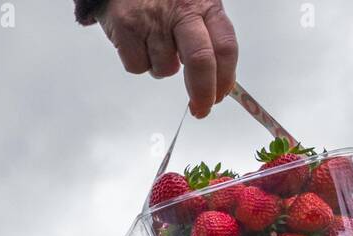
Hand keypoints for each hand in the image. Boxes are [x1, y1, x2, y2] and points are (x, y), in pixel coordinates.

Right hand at [96, 0, 238, 118]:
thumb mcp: (191, 3)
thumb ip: (204, 33)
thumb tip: (214, 76)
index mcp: (203, 4)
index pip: (225, 45)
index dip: (226, 77)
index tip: (221, 95)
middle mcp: (180, 12)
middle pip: (200, 61)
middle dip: (202, 92)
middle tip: (200, 108)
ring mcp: (153, 21)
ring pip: (164, 69)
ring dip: (161, 67)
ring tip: (154, 44)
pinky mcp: (127, 29)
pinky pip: (137, 67)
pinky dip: (138, 62)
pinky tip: (137, 41)